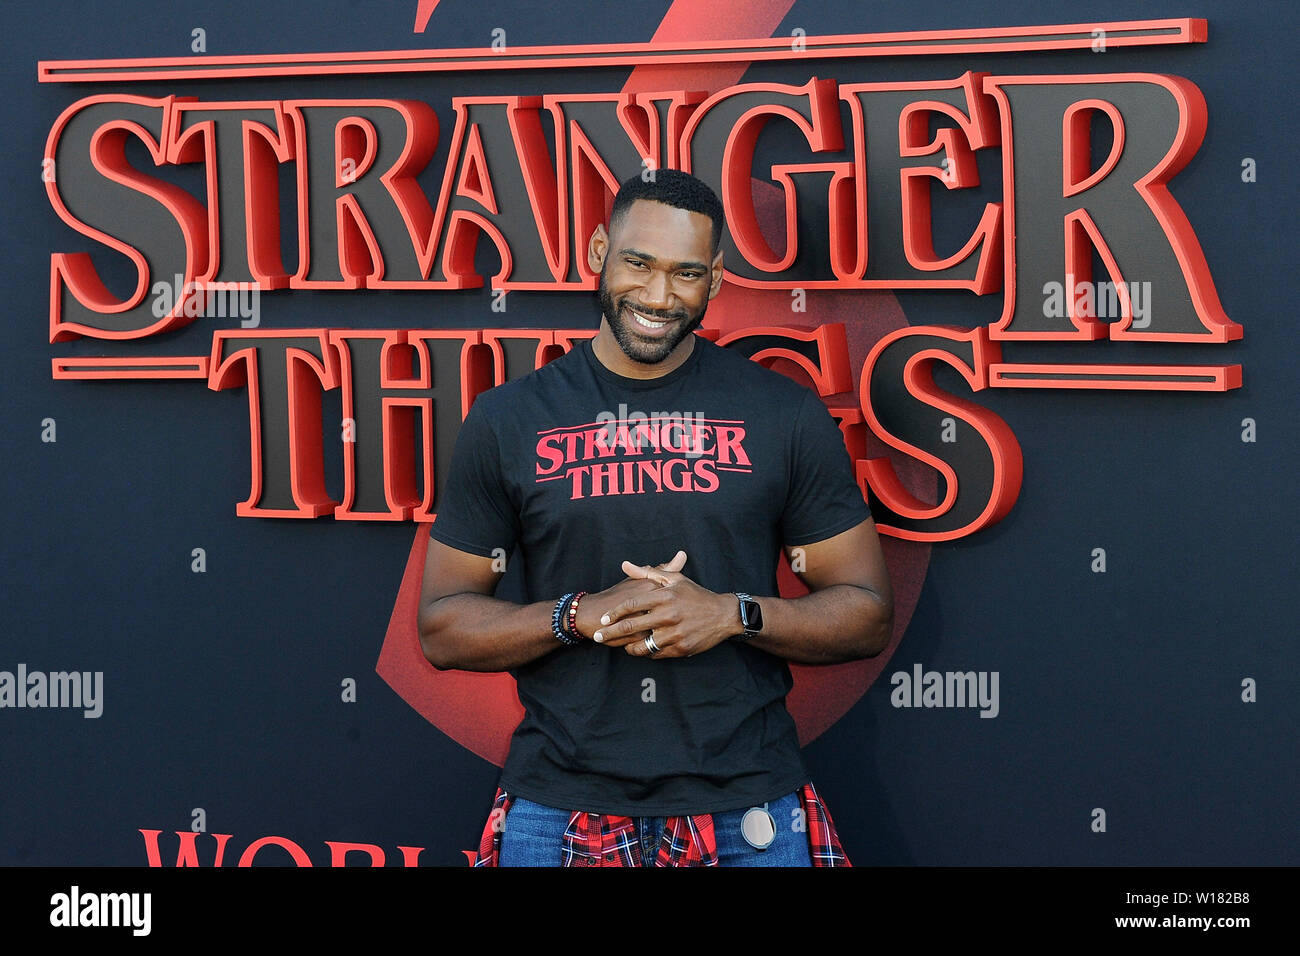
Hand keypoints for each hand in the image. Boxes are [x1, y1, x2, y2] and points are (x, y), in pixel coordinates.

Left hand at [592, 553, 739, 658]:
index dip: (615, 613)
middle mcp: (668, 615)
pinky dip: (646, 653)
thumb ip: (648, 573)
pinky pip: (656, 654)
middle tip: (598, 637)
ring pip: (642, 645)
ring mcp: (675, 633)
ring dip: (628, 647)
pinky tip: (641, 650)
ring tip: (621, 646)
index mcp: (664, 596)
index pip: (632, 605)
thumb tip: (625, 565)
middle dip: (611, 633)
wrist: (723, 615)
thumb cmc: (696, 595)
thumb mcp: (674, 580)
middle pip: (632, 627)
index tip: (604, 618)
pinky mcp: (681, 648)